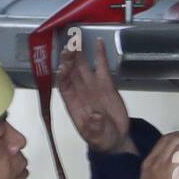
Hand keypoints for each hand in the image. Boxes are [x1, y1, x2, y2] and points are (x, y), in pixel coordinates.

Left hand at [58, 38, 134, 153]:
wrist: (115, 139)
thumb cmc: (102, 139)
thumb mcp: (98, 137)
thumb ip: (95, 127)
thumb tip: (95, 117)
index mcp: (73, 104)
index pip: (64, 85)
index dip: (62, 75)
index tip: (64, 66)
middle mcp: (80, 91)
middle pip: (71, 71)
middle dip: (68, 58)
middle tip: (69, 46)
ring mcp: (92, 86)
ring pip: (82, 65)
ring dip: (79, 52)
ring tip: (77, 39)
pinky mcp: (106, 84)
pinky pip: (101, 66)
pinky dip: (100, 54)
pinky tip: (98, 42)